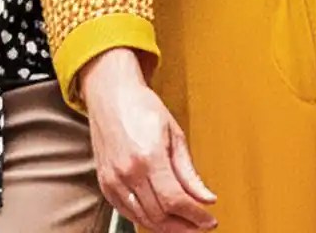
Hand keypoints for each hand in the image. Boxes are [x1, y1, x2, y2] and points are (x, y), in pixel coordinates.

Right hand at [80, 48, 217, 231]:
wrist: (111, 96)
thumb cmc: (141, 107)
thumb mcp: (174, 134)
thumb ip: (189, 171)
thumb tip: (206, 197)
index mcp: (148, 157)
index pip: (175, 200)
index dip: (196, 216)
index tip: (210, 220)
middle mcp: (128, 172)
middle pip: (159, 215)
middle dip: (185, 226)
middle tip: (201, 226)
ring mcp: (113, 180)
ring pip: (143, 219)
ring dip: (167, 228)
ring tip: (185, 226)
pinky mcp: (105, 184)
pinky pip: (127, 212)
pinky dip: (146, 220)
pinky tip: (161, 218)